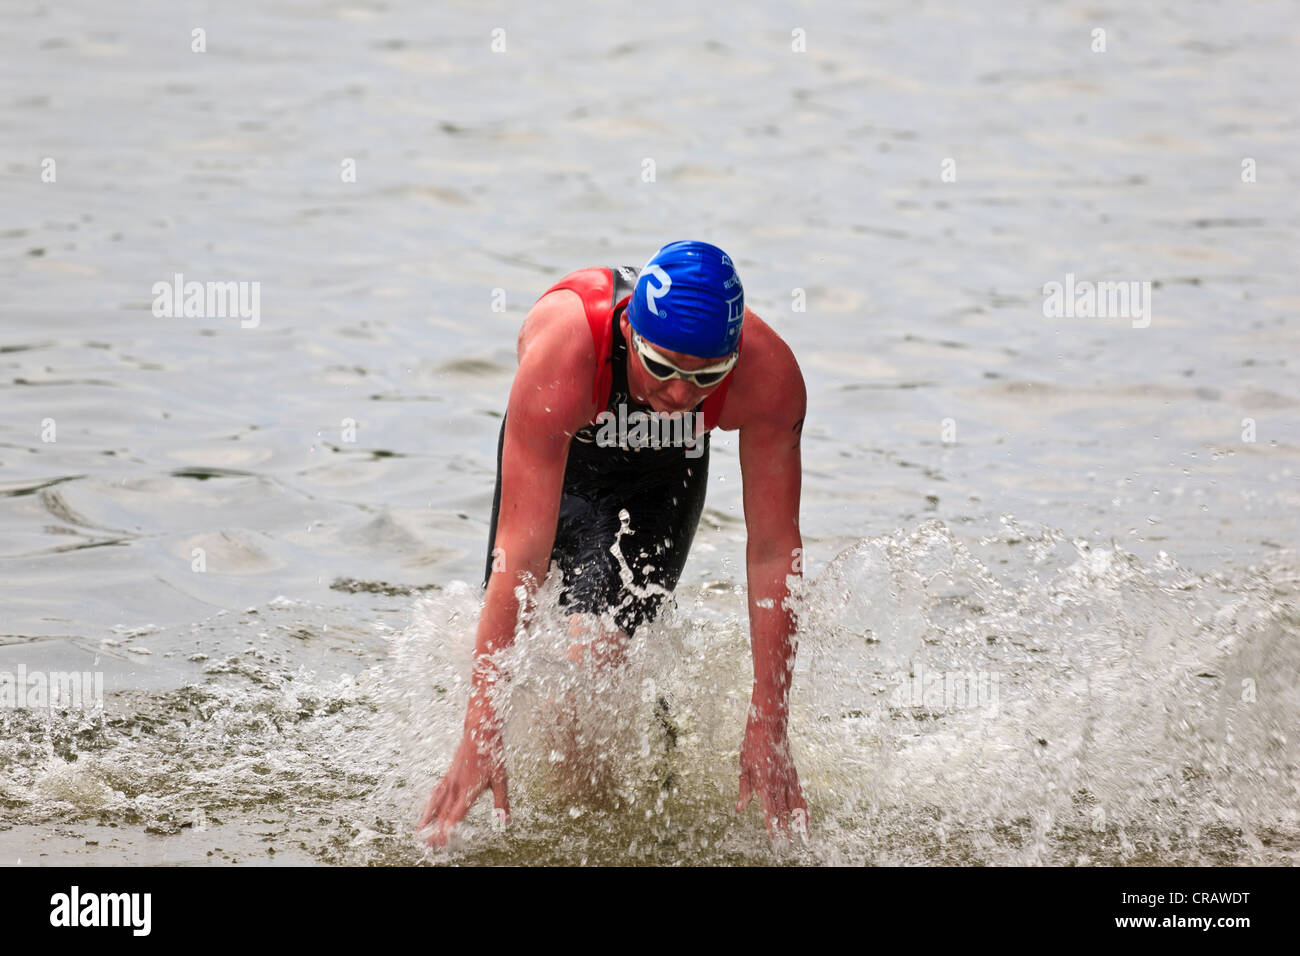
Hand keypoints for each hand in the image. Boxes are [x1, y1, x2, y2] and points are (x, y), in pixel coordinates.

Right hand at [418, 711, 509, 846]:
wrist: (479, 731)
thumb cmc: (491, 754)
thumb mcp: (501, 779)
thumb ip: (501, 802)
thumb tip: (505, 821)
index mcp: (468, 790)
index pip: (456, 815)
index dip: (448, 830)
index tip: (442, 842)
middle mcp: (456, 786)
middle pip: (443, 813)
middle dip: (435, 830)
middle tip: (428, 845)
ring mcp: (450, 779)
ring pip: (435, 803)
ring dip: (427, 818)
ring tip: (419, 830)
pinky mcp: (448, 773)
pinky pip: (436, 791)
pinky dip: (429, 803)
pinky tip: (427, 807)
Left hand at [736, 709, 807, 841]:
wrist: (769, 726)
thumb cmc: (752, 746)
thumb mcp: (743, 767)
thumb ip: (744, 790)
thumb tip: (740, 808)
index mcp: (765, 782)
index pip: (770, 809)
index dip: (773, 825)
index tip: (775, 838)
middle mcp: (779, 783)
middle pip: (783, 812)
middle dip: (785, 830)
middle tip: (787, 846)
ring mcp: (789, 779)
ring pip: (796, 805)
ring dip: (800, 822)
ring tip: (804, 837)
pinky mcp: (794, 775)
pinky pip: (800, 795)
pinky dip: (804, 808)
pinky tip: (805, 818)